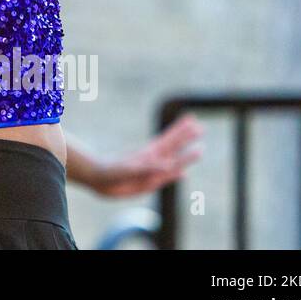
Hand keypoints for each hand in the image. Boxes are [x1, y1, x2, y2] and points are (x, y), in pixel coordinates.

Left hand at [89, 114, 203, 197]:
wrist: (99, 179)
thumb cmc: (113, 172)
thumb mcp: (131, 169)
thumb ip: (151, 167)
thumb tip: (173, 165)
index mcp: (150, 154)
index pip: (170, 139)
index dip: (181, 130)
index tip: (192, 119)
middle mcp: (153, 159)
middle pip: (173, 145)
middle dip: (186, 137)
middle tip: (201, 127)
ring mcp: (151, 169)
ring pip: (173, 161)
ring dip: (185, 155)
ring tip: (199, 149)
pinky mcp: (149, 180)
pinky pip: (166, 177)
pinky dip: (176, 174)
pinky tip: (183, 173)